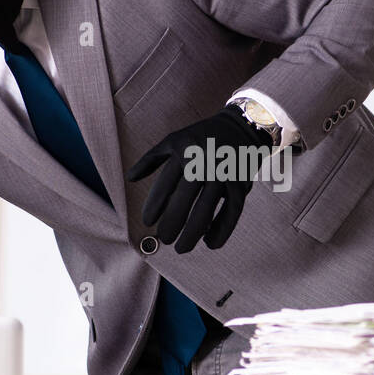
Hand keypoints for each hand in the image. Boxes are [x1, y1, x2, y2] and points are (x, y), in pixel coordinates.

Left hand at [126, 104, 272, 251]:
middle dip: (172, 223)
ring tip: (182, 248)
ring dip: (193, 233)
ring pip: (206, 210)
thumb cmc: (202, 136)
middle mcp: (204, 162)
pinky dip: (222, 230)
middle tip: (164, 239)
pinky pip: (231, 212)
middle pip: (184, 200)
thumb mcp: (175, 139)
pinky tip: (210, 244)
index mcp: (185, 151)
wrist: (243, 126)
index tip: (148, 222)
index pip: (165, 184)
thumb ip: (152, 158)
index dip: (155, 205)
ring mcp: (223, 175)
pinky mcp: (241, 184)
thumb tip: (130, 178)